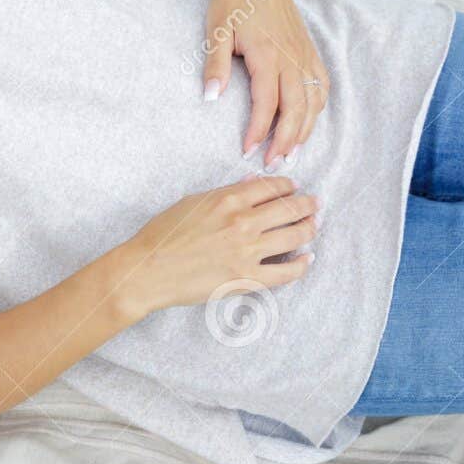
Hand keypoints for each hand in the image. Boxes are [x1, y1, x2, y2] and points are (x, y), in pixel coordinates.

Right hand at [119, 174, 318, 315]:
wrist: (148, 269)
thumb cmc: (162, 235)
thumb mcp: (192, 202)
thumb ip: (225, 193)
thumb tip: (250, 184)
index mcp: (228, 199)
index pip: (271, 187)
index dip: (287, 186)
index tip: (292, 188)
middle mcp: (243, 222)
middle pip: (290, 208)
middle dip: (307, 204)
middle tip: (314, 204)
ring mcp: (248, 251)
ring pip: (296, 236)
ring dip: (310, 228)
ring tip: (314, 226)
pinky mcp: (247, 278)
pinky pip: (287, 272)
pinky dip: (302, 264)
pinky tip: (307, 258)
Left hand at [202, 0, 329, 169]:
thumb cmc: (232, 2)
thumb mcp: (216, 32)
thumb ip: (215, 66)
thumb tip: (211, 98)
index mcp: (268, 55)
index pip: (266, 104)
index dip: (259, 131)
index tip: (248, 151)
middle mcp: (292, 57)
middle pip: (296, 109)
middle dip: (286, 141)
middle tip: (272, 165)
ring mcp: (305, 54)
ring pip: (313, 100)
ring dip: (305, 129)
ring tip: (291, 153)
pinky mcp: (310, 50)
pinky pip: (321, 85)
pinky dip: (318, 108)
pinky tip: (308, 123)